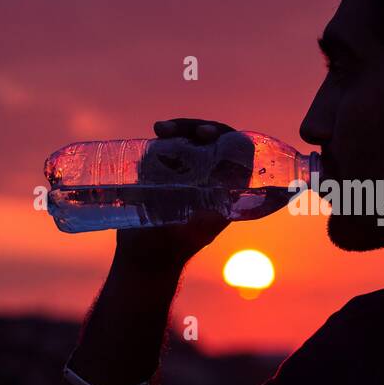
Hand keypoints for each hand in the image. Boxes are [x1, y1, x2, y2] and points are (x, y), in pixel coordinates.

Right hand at [112, 118, 236, 269]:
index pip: (238, 153)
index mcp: (226, 188)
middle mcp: (210, 176)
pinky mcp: (165, 170)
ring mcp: (187, 171)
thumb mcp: (193, 235)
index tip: (209, 135)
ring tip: (162, 129)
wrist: (146, 257)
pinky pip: (169, 145)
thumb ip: (204, 223)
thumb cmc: (174, 248)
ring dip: (180, 128)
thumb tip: (217, 211)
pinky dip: (166, 135)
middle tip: (182, 131)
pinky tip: (158, 131)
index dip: (229, 138)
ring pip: (190, 139)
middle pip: (213, 140)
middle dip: (198, 128)